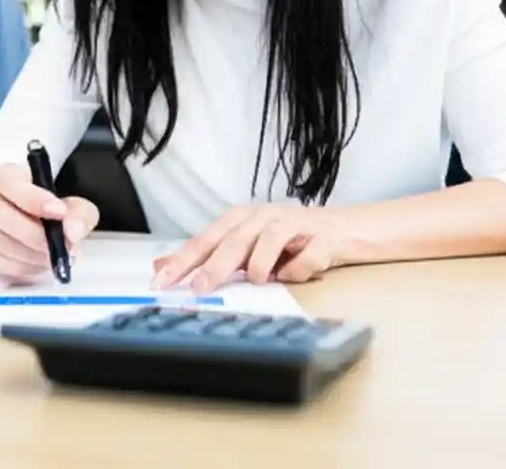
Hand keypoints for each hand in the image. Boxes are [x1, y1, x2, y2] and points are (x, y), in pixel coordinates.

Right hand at [0, 163, 98, 280]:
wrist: (9, 218)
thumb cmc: (41, 209)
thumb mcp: (68, 203)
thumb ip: (78, 213)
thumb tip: (73, 233)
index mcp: (6, 177)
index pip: (12, 184)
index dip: (35, 199)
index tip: (60, 212)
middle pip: (1, 216)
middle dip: (36, 236)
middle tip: (62, 248)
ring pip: (1, 244)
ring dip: (33, 257)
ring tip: (53, 257)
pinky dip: (22, 269)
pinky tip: (36, 264)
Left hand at [151, 205, 352, 292]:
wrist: (345, 228)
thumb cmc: (287, 241)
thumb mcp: (244, 246)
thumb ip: (205, 256)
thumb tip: (160, 266)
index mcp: (241, 219)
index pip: (206, 240)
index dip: (182, 260)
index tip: (161, 281)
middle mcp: (264, 217)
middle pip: (234, 239)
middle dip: (214, 265)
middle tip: (199, 288)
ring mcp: (296, 225)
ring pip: (269, 239)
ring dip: (259, 263)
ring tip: (257, 280)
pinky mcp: (324, 238)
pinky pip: (309, 255)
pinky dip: (299, 269)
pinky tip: (293, 277)